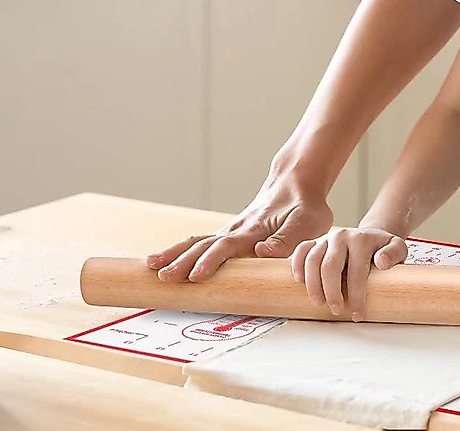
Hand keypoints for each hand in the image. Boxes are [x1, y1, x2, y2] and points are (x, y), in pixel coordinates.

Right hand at [145, 177, 333, 282]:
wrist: (297, 183)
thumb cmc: (306, 206)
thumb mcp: (309, 223)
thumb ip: (288, 238)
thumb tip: (261, 252)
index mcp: (255, 230)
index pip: (229, 246)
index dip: (212, 261)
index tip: (196, 276)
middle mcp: (237, 230)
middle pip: (205, 245)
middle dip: (183, 262)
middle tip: (163, 277)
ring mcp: (231, 231)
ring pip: (198, 241)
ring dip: (175, 254)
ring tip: (150, 266)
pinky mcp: (230, 235)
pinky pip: (201, 241)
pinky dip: (181, 249)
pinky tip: (164, 260)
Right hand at [290, 226, 407, 320]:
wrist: (371, 238)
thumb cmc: (383, 250)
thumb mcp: (398, 248)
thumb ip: (394, 253)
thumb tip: (381, 262)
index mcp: (362, 239)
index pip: (356, 270)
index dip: (356, 295)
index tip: (357, 314)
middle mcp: (342, 236)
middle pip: (330, 265)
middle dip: (331, 292)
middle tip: (336, 310)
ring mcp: (327, 238)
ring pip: (312, 259)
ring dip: (313, 284)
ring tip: (319, 303)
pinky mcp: (316, 242)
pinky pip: (301, 250)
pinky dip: (297, 265)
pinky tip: (299, 282)